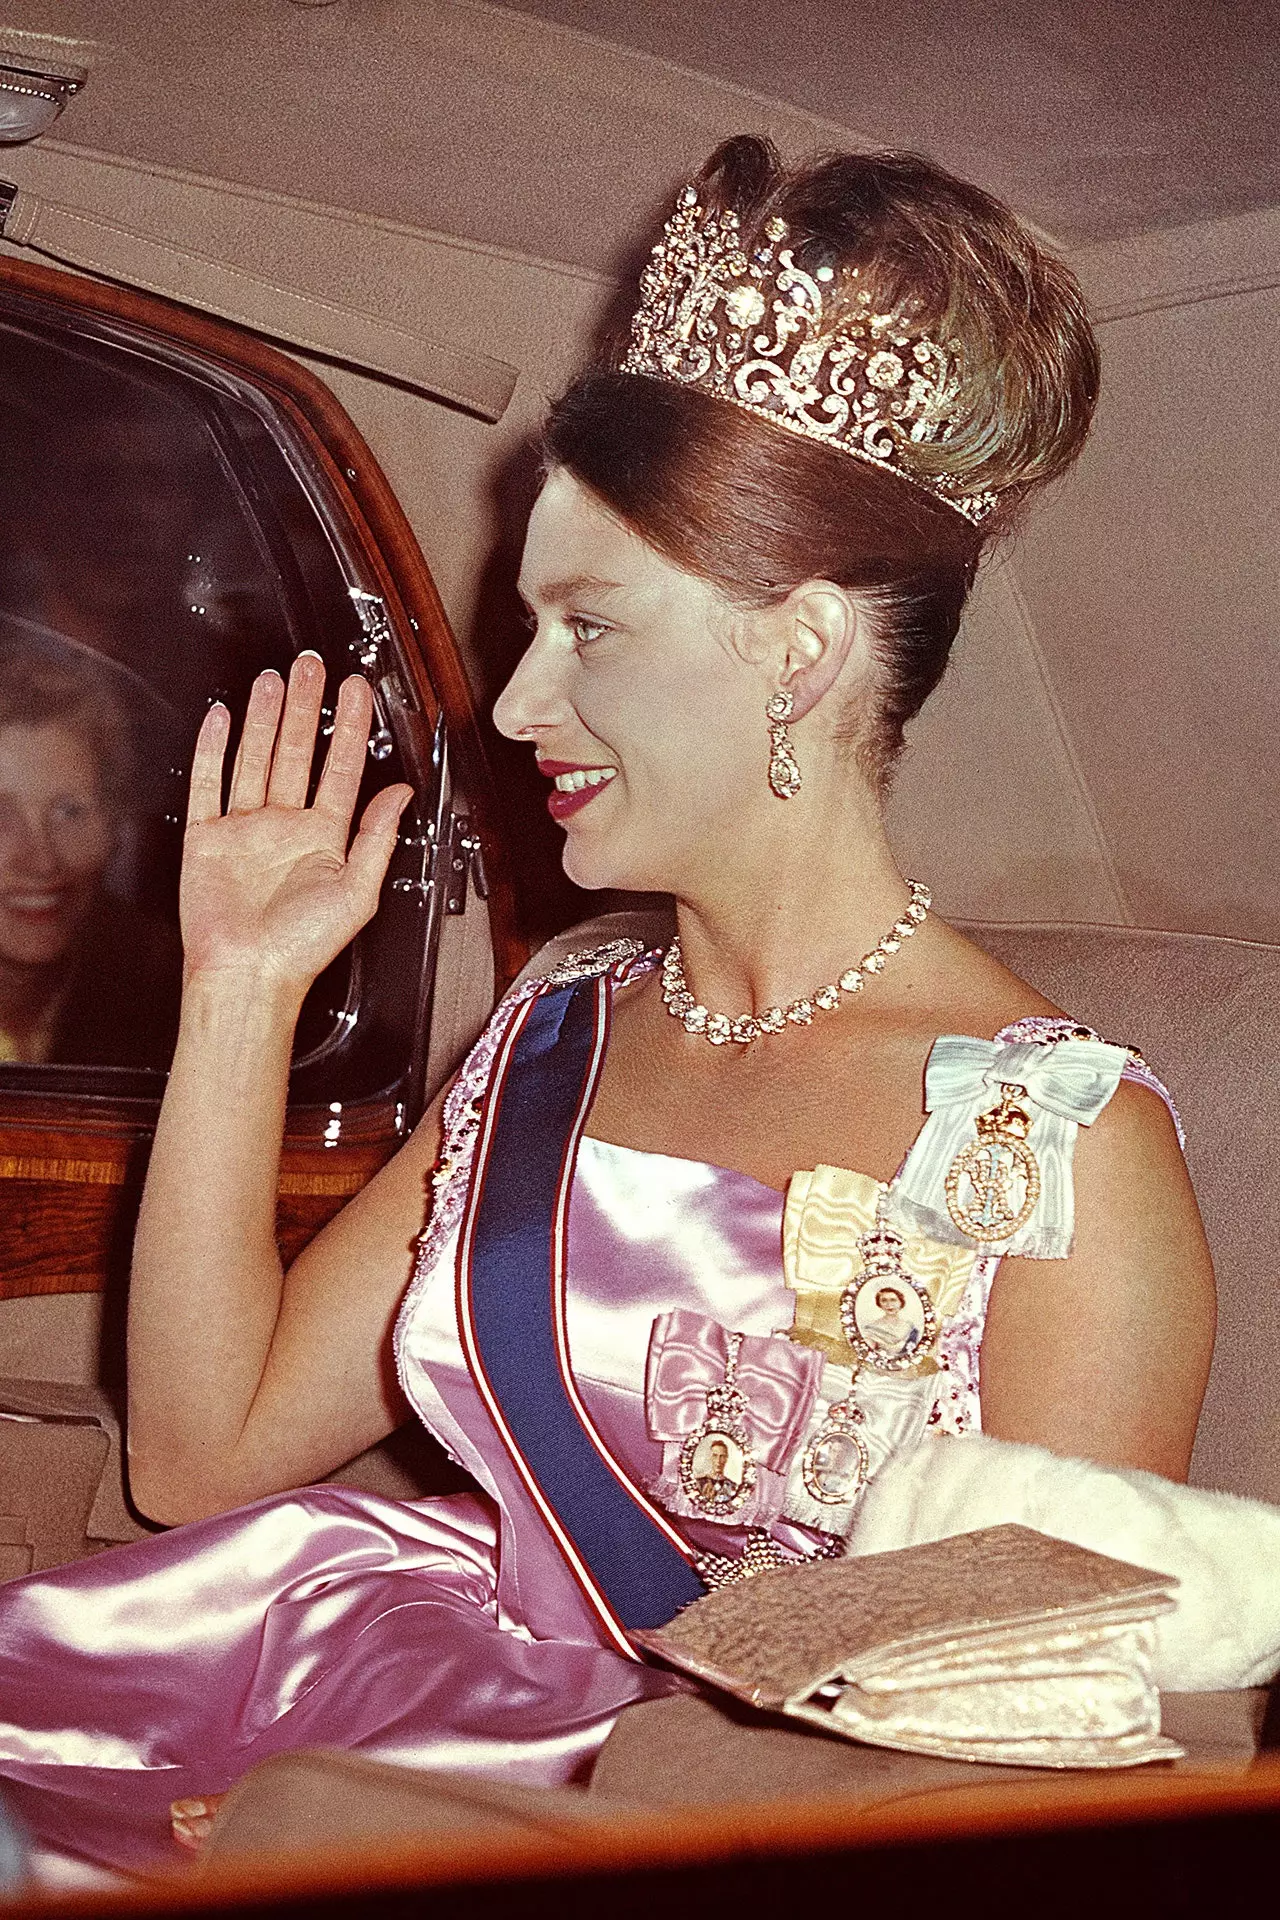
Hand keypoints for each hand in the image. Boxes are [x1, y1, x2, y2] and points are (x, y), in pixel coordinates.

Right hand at [180, 654, 411, 995]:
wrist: (247, 975)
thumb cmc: (302, 948)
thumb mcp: (359, 892)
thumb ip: (378, 837)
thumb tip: (401, 793)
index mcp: (325, 838)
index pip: (343, 768)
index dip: (351, 728)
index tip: (358, 691)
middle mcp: (286, 827)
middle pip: (298, 752)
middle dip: (306, 707)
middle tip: (312, 666)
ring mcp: (246, 828)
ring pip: (257, 758)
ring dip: (265, 718)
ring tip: (274, 679)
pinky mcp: (207, 837)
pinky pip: (210, 784)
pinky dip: (214, 749)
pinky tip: (222, 719)